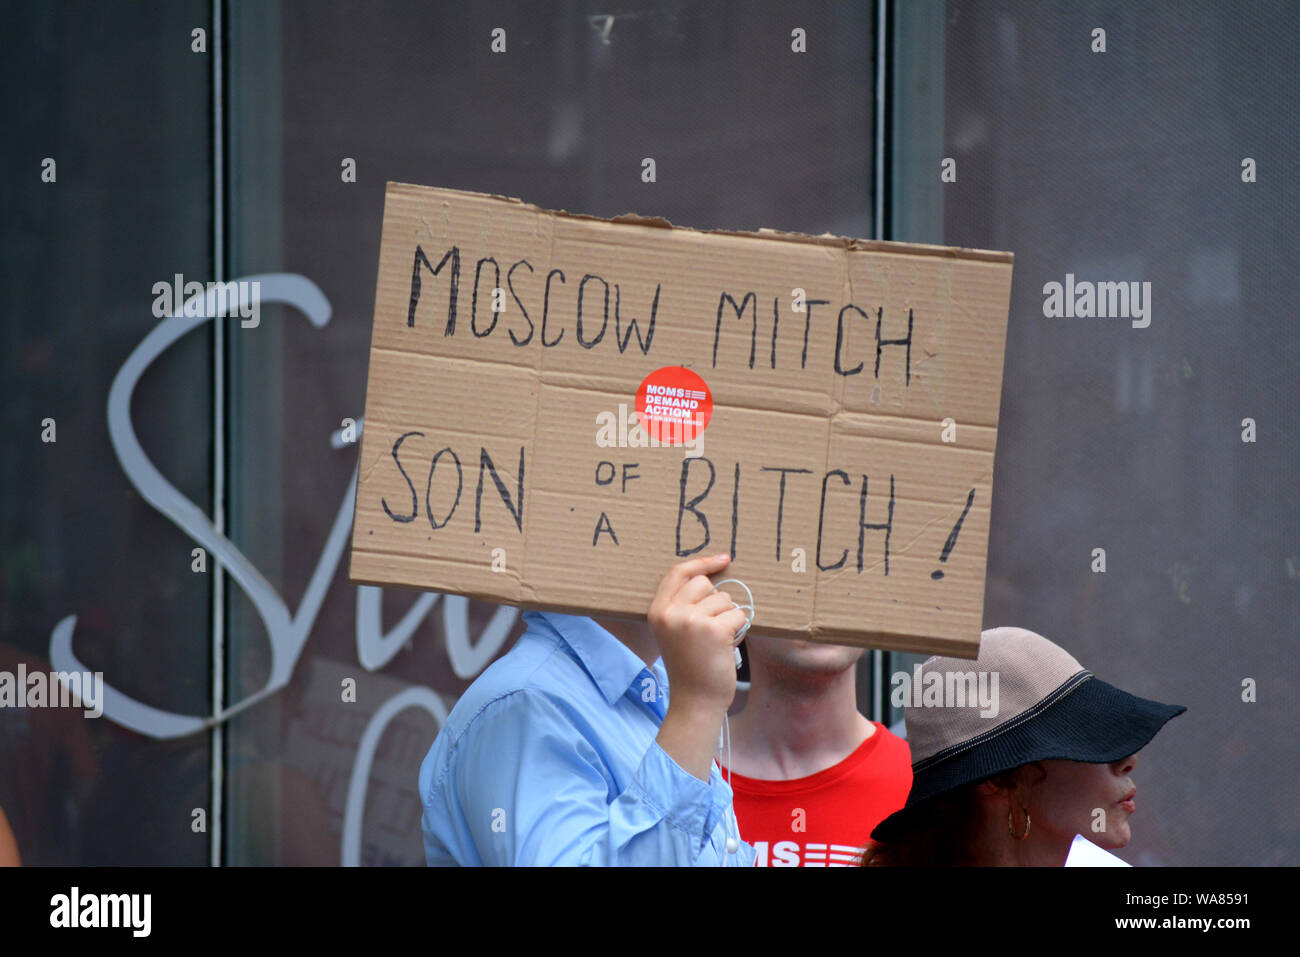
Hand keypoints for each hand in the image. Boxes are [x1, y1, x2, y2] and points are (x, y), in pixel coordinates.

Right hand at [648, 554, 748, 717]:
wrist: (695, 700)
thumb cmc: (690, 666)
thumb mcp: (674, 631)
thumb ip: (683, 605)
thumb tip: (714, 577)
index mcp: (657, 611)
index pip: (678, 573)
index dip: (701, 563)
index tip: (723, 559)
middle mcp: (671, 613)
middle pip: (704, 583)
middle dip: (716, 601)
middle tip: (712, 626)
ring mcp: (691, 620)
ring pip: (724, 599)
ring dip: (728, 618)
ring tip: (716, 641)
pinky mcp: (714, 630)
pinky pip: (738, 615)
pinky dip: (738, 629)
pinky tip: (726, 646)